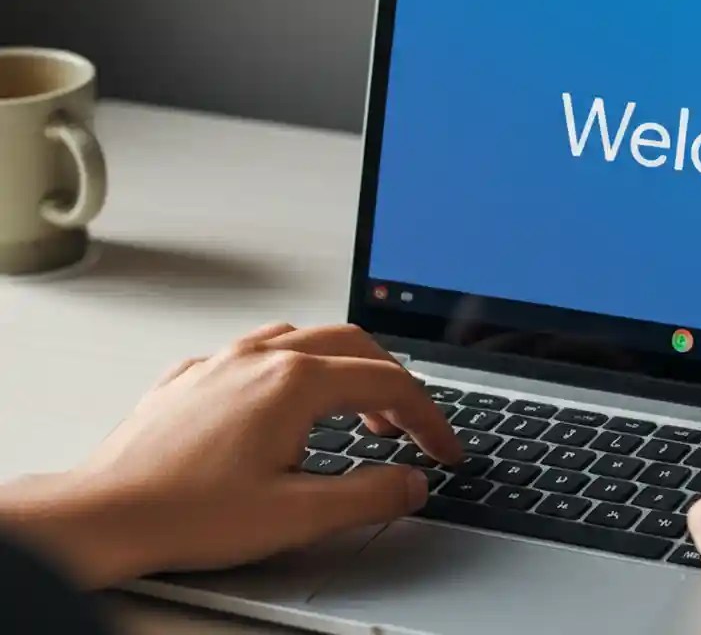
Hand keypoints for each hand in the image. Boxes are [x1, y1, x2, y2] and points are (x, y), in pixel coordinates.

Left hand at [0, 323, 461, 587]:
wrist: (102, 516)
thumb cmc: (187, 513)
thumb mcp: (298, 514)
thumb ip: (370, 495)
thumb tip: (411, 483)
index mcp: (295, 382)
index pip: (389, 383)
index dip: (429, 418)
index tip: (443, 449)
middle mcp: (260, 359)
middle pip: (353, 346)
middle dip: (393, 384)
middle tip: (409, 427)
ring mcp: (222, 363)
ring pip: (303, 339)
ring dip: (343, 369)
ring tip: (355, 408)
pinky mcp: (191, 379)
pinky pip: (253, 353)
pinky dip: (289, 369)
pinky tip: (282, 402)